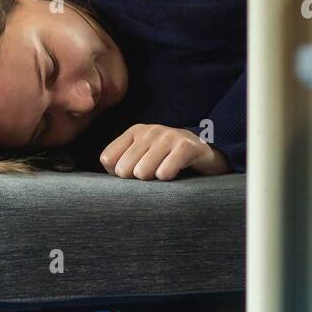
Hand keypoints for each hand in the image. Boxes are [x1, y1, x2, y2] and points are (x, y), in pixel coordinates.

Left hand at [99, 124, 228, 180]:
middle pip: (124, 169)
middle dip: (136, 179)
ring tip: (163, 173)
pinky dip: (167, 178)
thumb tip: (109, 176)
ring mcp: (168, 136)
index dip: (116, 174)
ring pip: (142, 172)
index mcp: (134, 132)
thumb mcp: (140, 157)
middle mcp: (150, 131)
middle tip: (152, 174)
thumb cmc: (166, 159)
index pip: (107, 159)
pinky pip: (164, 173)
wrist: (203, 153)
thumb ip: (118, 164)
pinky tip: (174, 174)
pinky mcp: (186, 147)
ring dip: (152, 180)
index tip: (131, 173)